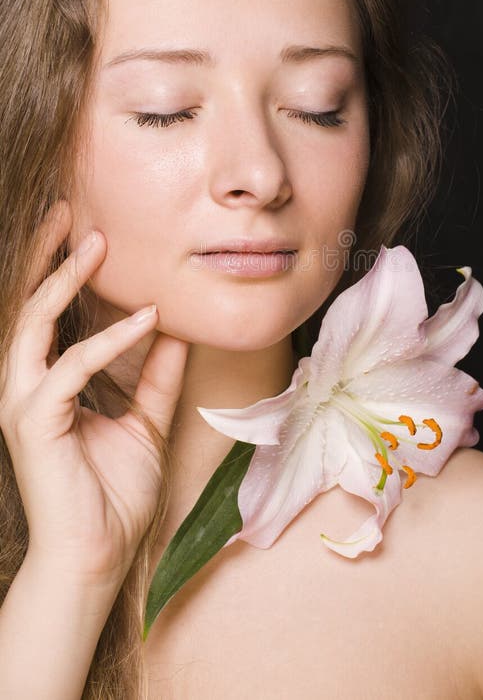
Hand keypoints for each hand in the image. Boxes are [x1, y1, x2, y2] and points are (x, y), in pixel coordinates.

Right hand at [0, 200, 189, 586]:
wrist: (99, 554)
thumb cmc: (113, 493)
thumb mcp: (145, 420)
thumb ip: (157, 375)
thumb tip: (177, 331)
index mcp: (46, 383)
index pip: (46, 314)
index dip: (59, 270)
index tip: (85, 231)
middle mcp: (25, 385)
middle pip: (27, 305)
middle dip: (45, 256)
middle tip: (69, 211)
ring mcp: (23, 402)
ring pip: (34, 323)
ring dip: (62, 280)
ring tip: (94, 244)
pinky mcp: (36, 420)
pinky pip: (71, 367)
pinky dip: (109, 340)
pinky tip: (146, 320)